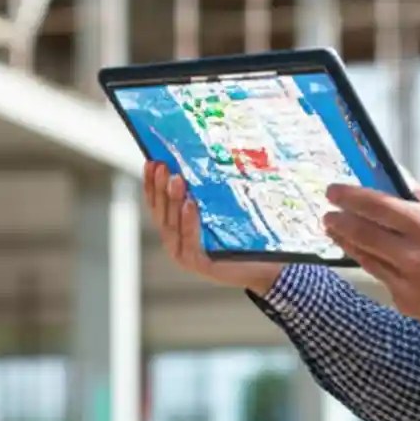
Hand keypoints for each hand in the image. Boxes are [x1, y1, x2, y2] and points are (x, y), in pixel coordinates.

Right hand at [142, 161, 284, 295]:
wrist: (268, 264)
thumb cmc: (245, 234)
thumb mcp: (224, 208)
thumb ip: (209, 192)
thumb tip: (203, 155)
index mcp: (177, 229)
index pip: (158, 204)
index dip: (151, 184)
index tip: (151, 162)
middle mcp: (176, 243)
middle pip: (162, 213)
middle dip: (160, 187)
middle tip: (162, 165)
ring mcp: (186, 256)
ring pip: (172, 225)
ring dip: (173, 200)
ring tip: (176, 179)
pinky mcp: (200, 265)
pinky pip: (190, 241)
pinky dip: (188, 222)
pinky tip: (189, 204)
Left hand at [322, 183, 419, 339]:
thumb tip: (403, 183)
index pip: (377, 206)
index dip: (351, 196)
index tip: (334, 190)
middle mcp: (413, 256)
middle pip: (362, 233)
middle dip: (339, 220)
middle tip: (327, 212)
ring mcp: (408, 283)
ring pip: (366, 258)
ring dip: (348, 242)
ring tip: (336, 231)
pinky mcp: (408, 304)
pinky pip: (383, 279)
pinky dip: (375, 264)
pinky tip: (369, 255)